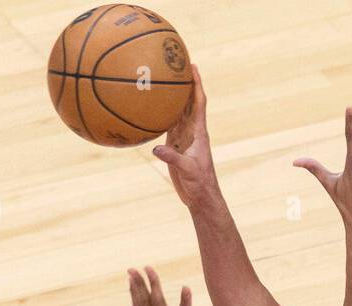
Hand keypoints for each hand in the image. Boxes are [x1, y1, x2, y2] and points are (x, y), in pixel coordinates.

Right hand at [152, 66, 218, 210]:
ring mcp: (183, 137)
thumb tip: (156, 150)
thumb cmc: (200, 184)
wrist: (201, 197)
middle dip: (184, 82)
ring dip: (173, 94)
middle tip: (174, 62)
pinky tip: (150, 104)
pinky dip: (160, 112)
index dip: (196, 84)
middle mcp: (192, 131)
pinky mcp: (175, 144)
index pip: (198, 103)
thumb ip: (173, 158)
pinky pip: (167, 123)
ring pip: (178, 110)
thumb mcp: (187, 170)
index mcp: (199, 132)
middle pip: (188, 100)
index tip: (192, 66)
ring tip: (162, 76)